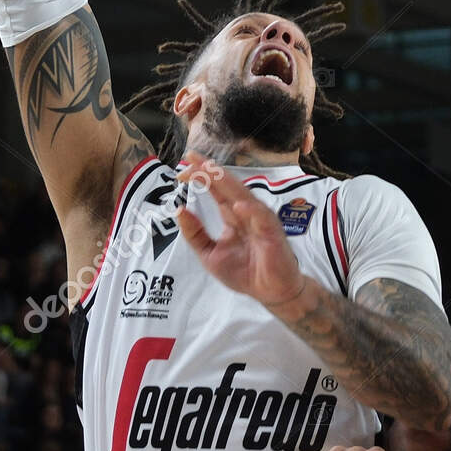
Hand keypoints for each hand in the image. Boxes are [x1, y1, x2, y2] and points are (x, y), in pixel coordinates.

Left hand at [174, 154, 307, 307]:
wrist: (270, 292)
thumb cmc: (244, 272)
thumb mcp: (210, 254)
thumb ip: (195, 233)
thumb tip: (178, 210)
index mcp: (232, 215)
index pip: (216, 190)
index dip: (201, 176)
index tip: (183, 166)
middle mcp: (246, 212)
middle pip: (227, 186)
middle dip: (209, 171)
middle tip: (191, 157)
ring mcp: (260, 220)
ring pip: (243, 196)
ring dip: (227, 183)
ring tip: (210, 171)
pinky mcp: (272, 234)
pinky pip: (262, 219)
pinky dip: (251, 211)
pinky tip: (238, 206)